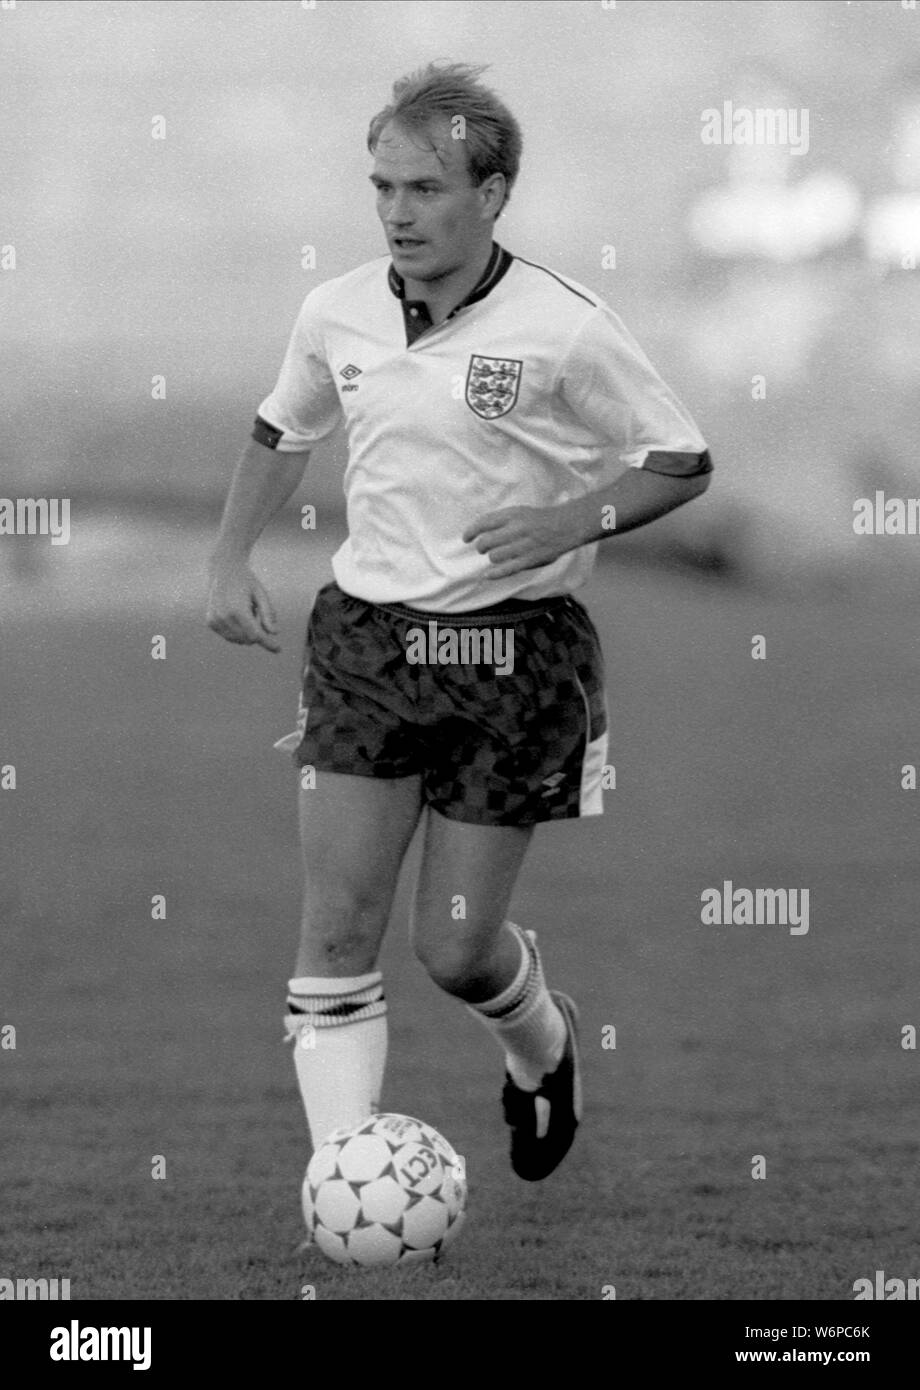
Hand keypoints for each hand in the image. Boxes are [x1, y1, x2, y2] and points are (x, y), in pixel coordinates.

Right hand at [206, 562, 280, 652]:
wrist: (223, 570)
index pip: (256, 635)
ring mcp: (215, 620)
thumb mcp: (261, 594)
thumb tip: (274, 633)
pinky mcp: (210, 622)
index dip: (268, 643)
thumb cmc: (247, 581)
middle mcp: (224, 617)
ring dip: (247, 631)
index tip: (279, 649)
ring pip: (238, 640)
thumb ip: (268, 614)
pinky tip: (236, 614)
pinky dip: (237, 631)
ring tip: (245, 611)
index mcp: (238, 610)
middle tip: (256, 612)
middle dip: (257, 632)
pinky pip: (229, 636)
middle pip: (248, 639)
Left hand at [462, 505, 579, 580]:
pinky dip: (494, 574)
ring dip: (492, 557)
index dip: (471, 532)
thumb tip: (478, 531)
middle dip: (481, 547)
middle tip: (483, 548)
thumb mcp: (519, 511)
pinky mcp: (530, 560)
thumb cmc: (539, 519)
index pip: (483, 523)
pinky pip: (507, 569)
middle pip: (486, 542)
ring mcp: (523, 546)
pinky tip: (487, 575)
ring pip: (495, 556)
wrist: (565, 526)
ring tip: (496, 556)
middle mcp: (517, 529)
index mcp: (512, 515)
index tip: (466, 538)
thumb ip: (500, 520)